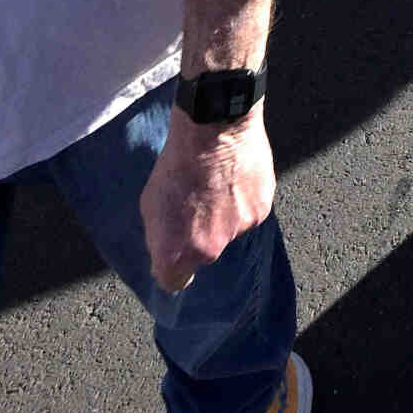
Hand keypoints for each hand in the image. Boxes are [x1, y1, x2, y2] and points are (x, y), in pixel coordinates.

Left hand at [143, 111, 274, 295]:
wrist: (215, 129)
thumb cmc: (176, 163)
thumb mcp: (150, 203)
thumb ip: (159, 236)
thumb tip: (166, 250)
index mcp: (178, 251)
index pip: (174, 283)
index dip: (173, 269)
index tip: (174, 254)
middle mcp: (210, 249)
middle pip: (204, 254)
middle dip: (199, 235)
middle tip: (195, 205)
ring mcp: (239, 231)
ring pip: (229, 232)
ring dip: (223, 216)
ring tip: (217, 184)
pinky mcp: (261, 210)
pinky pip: (249, 213)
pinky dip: (243, 200)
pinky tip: (235, 177)